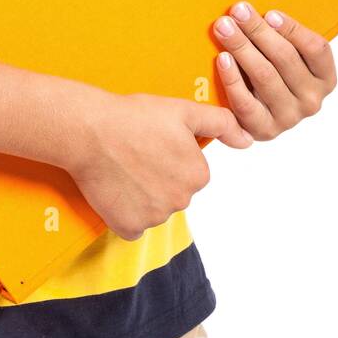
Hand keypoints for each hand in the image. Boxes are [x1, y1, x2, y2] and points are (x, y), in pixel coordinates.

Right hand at [66, 88, 253, 240]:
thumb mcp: (183, 110)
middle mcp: (181, 201)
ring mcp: (154, 218)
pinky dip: (125, 211)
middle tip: (137, 152)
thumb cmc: (135, 116)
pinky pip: (132, 225)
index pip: (192, 171)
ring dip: (142, 194)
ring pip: (154, 208)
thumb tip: (248, 141)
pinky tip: (116, 188)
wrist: (90, 131)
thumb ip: (221, 123)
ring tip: (123, 167)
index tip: (154, 142)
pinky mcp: (128, 227)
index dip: (173, 155)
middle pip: (174, 191)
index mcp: (198, 175)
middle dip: (159, 176)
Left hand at [211, 1, 336, 140]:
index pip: (317, 49)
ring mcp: (289, 117)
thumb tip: (254, 7)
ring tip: (224, 27)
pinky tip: (222, 58)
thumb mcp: (286, 54)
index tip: (269, 13)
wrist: (257, 113)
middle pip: (285, 58)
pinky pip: (245, 102)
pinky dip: (232, 78)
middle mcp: (311, 100)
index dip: (293, 29)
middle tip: (238, 11)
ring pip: (265, 76)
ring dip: (242, 47)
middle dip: (258, 30)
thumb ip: (280, 34)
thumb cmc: (273, 70)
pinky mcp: (263, 130)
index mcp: (325, 78)